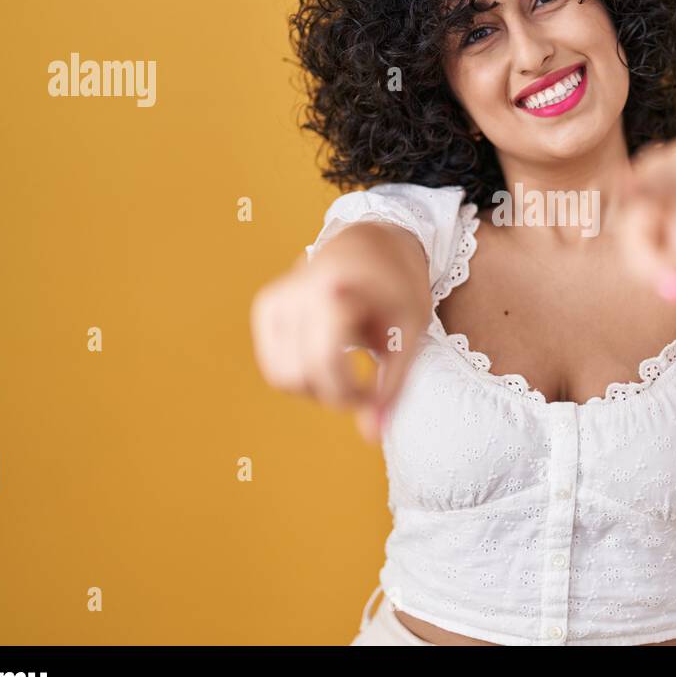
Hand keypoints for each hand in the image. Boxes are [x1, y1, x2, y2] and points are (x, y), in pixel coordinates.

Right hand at [249, 224, 429, 443]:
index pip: (325, 362)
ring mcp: (274, 297)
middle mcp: (294, 290)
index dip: (351, 392)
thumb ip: (393, 384)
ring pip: (282, 377)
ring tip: (347, 368)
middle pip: (301, 375)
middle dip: (336, 395)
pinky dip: (300, 375)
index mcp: (333, 289)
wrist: (373, 241)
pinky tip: (327, 358)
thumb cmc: (398, 285)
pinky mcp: (265, 306)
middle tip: (365, 386)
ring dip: (316, 388)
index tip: (376, 395)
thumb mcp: (410, 331)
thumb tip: (372, 435)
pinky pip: (274, 365)